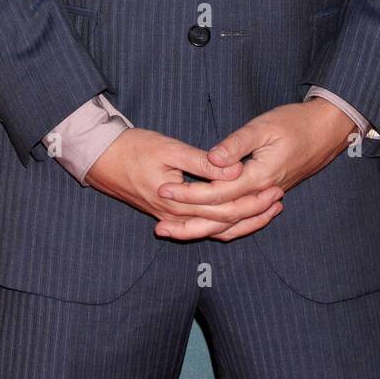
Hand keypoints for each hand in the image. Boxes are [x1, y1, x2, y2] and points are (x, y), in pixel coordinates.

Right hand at [84, 128, 286, 240]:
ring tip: (267, 211)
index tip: (275, 188)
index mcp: (180, 201)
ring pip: (214, 230)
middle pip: (224, 223)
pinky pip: (201, 227)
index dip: (253, 200)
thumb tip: (233, 170)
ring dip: (242, 222)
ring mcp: (172, 218)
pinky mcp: (168, 214)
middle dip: (254, 213)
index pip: (226, 208)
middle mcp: (177, 216)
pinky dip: (222, 224)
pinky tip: (236, 218)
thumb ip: (202, 162)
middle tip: (279, 200)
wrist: (100, 159)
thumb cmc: (133, 148)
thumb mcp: (169, 149)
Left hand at [151, 101, 358, 236]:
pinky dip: (224, 229)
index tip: (163, 191)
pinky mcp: (267, 196)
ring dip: (203, 231)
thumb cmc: (294, 123)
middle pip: (221, 218)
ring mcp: (265, 198)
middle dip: (188, 222)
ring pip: (232, 226)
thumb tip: (212, 159)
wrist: (326, 131)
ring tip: (174, 233)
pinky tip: (208, 228)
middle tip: (159, 226)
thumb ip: (236, 144)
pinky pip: (243, 222)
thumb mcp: (263, 127)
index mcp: (258, 177)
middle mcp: (261, 194)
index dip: (188, 195)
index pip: (216, 194)